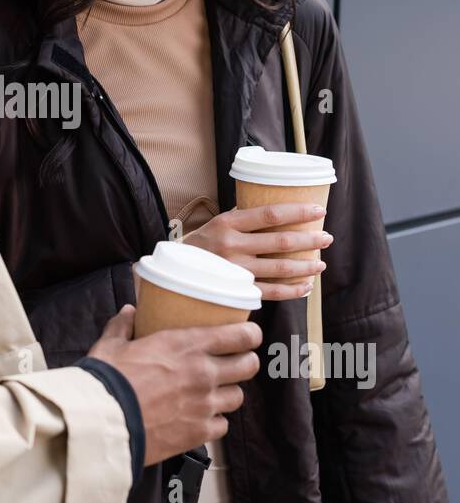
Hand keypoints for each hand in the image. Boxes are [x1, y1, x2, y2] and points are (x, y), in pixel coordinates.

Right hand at [87, 304, 261, 465]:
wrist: (102, 424)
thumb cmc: (107, 381)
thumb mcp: (111, 346)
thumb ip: (123, 326)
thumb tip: (128, 312)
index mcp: (187, 346)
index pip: (241, 335)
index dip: (250, 334)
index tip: (248, 335)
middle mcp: (203, 373)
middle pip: (249, 365)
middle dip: (245, 362)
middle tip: (234, 362)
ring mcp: (204, 405)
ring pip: (238, 397)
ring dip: (228, 393)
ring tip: (214, 392)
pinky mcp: (199, 433)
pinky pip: (222, 426)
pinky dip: (214, 422)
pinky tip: (200, 418)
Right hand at [183, 202, 333, 301]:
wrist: (175, 273)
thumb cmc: (200, 244)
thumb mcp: (215, 224)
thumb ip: (241, 218)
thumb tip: (275, 210)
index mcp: (227, 223)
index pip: (271, 214)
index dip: (298, 212)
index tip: (319, 211)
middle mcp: (232, 245)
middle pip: (281, 241)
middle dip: (310, 240)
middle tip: (327, 238)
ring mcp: (235, 270)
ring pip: (280, 268)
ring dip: (306, 266)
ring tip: (321, 263)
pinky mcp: (237, 290)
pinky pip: (271, 292)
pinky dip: (292, 290)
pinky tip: (306, 287)